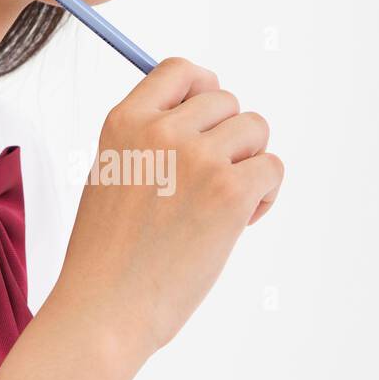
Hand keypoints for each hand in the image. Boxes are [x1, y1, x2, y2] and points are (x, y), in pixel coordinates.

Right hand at [56, 56, 283, 365]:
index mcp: (124, 122)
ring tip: (223, 206)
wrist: (106, 309)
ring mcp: (197, 159)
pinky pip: (272, 168)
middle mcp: (161, 131)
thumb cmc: (107, 256)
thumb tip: (203, 115)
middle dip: (229, 138)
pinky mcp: (229, 192)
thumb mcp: (110, 175)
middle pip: (226, 101)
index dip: (203, 87)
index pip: (179, 70)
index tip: (210, 114)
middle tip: (212, 184)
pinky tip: (239, 224)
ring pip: (255, 130)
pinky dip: (265, 195)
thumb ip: (147, 140)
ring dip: (249, 164)